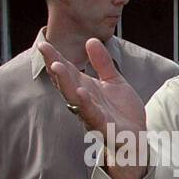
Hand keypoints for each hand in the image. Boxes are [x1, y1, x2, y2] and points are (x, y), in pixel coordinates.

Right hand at [36, 37, 148, 178]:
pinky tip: (81, 92)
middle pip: (66, 82)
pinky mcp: (104, 128)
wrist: (135, 138)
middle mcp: (84, 101)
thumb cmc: (121, 111)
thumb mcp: (114, 82)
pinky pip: (93, 115)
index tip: (44, 44)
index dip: (55, 58)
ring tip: (57, 67)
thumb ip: (103, 63)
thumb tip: (91, 40)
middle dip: (55, 67)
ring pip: (74, 98)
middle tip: (45, 51)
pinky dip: (86, 104)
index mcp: (85, 88)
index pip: (68, 71)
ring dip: (65, 83)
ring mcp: (92, 115)